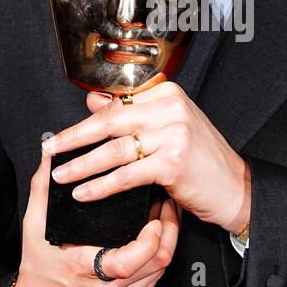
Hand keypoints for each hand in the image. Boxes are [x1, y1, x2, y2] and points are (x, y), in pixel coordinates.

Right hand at [14, 147, 180, 286]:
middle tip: (168, 206)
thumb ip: (43, 191)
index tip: (154, 217)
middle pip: (156, 264)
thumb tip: (49, 156)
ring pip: (160, 273)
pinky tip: (159, 241)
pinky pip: (154, 282)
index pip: (130, 261)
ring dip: (168, 244)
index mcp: (86, 271)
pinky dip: (160, 259)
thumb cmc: (38, 274)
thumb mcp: (33, 229)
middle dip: (169, 232)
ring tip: (166, 218)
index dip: (150, 239)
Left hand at [42, 82, 250, 233]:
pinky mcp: (173, 162)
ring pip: (114, 150)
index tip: (60, 136)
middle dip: (74, 139)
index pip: (115, 105)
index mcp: (167, 93)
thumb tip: (93, 100)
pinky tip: (84, 193)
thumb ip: (134, 114)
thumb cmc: (201, 160)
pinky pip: (126, 176)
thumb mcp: (170, 128)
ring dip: (82, 165)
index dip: (84, 122)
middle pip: (109, 122)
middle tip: (50, 151)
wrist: (236, 188)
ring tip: (61, 175)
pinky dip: (101, 186)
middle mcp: (171, 108)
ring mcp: (174, 134)